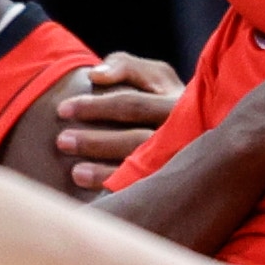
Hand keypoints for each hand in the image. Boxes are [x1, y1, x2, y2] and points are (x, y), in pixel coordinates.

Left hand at [56, 52, 183, 194]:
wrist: (203, 138)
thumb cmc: (164, 98)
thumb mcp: (154, 74)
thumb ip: (125, 65)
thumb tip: (95, 76)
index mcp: (179, 103)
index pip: (132, 105)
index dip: (95, 107)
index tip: (61, 109)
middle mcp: (186, 135)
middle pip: (137, 141)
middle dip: (97, 142)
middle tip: (62, 141)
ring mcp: (184, 162)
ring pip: (142, 170)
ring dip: (106, 173)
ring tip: (75, 173)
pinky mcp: (178, 185)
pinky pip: (146, 192)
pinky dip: (120, 193)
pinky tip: (100, 198)